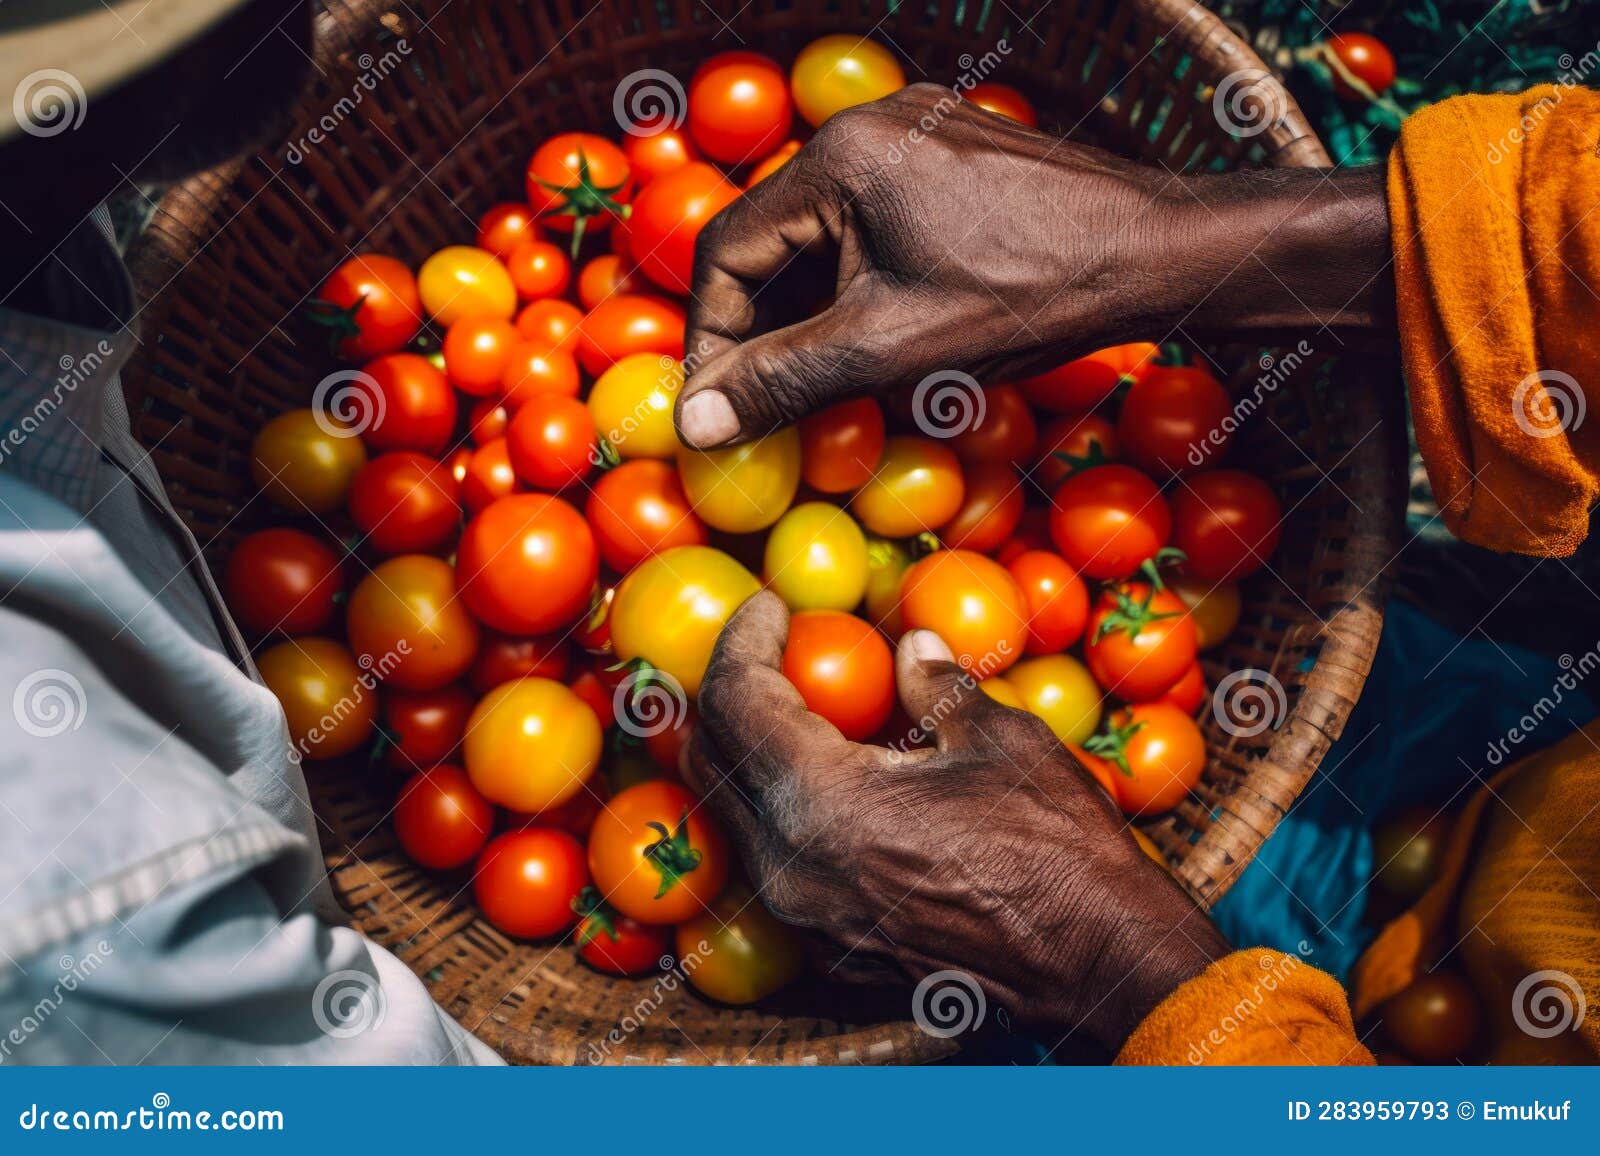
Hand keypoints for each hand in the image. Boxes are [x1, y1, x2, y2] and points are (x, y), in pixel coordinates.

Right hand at [675, 83, 1390, 448]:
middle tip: (760, 406)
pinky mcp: (948, 156)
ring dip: (808, 312)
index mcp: (839, 156)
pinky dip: (855, 284)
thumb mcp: (892, 348)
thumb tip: (693, 422)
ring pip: (821, 235)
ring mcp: (913, 134)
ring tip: (815, 385)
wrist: (1158, 250)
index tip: (713, 405)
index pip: (726, 249)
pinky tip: (872, 340)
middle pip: (772, 240)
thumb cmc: (1029, 295)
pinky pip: (870, 223)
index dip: (710, 337)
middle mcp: (867, 126)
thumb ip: (784, 381)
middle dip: (760, 329)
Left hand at [683, 591, 1229, 1049]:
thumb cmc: (1056, 847)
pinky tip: (830, 780)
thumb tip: (910, 645)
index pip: (737, 701)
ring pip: (735, 818)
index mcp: (821, 803)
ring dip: (749, 754)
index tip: (768, 601)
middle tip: (765, 649)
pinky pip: (775, 864)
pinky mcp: (829, 949)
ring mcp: (804, 918)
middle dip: (727, 693)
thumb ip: (935, 686)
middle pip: (711, 761)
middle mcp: (790, 867)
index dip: (742, 639)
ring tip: (792, 706)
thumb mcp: (999, 739)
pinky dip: (781, 808)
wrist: (1096, 965)